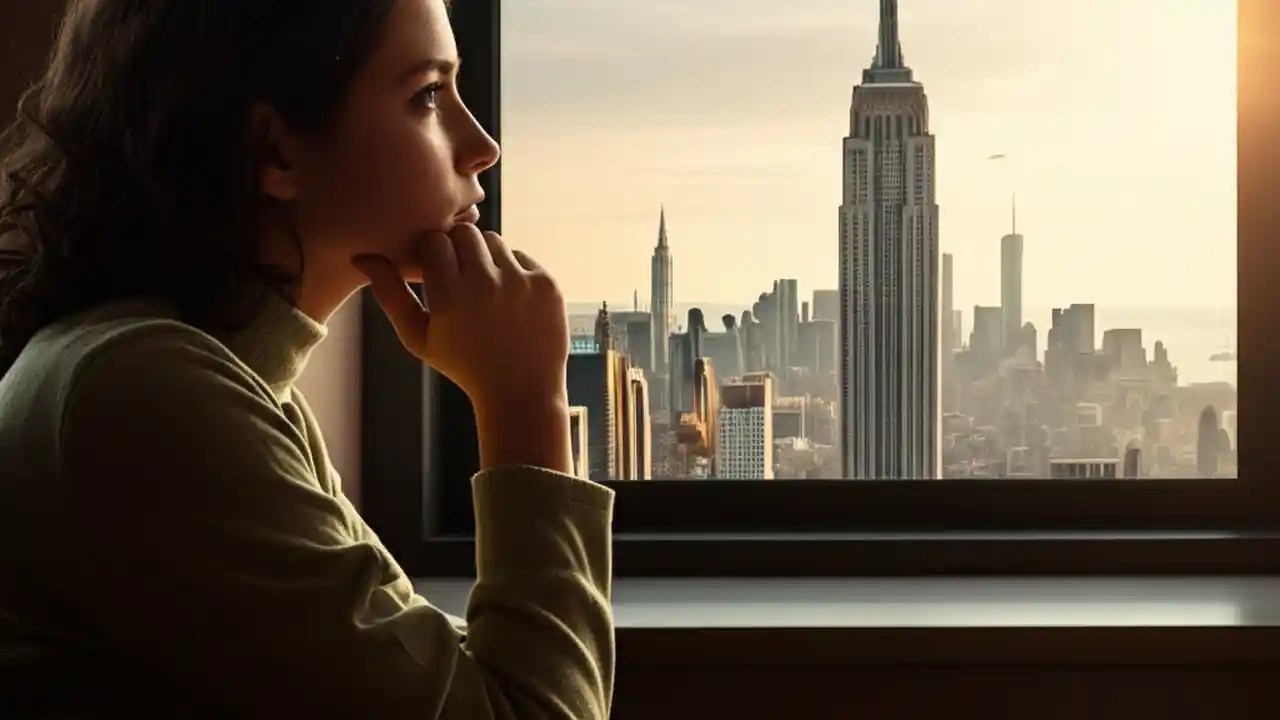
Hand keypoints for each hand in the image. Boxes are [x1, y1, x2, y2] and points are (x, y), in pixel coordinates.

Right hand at [352, 224, 569, 414]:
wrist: (521, 392)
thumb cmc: (463, 365)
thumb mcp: (419, 337)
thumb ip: (390, 295)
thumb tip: (362, 256)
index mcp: (450, 296)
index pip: (433, 241)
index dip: (431, 254)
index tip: (434, 273)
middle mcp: (487, 283)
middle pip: (464, 233)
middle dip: (457, 249)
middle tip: (458, 275)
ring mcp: (521, 282)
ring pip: (494, 241)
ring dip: (485, 258)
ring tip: (483, 289)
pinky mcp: (547, 284)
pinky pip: (521, 257)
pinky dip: (513, 272)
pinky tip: (508, 300)